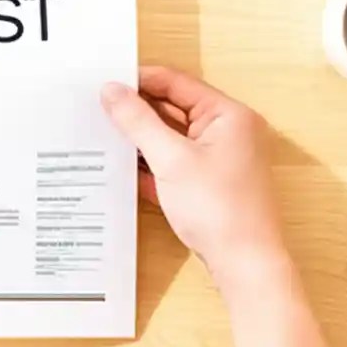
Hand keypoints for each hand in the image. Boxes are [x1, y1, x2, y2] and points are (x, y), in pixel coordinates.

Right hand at [101, 66, 285, 286]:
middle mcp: (229, 131)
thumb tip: (113, 91)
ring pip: (173, 137)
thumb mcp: (171, 159)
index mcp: (229, 115)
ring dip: (143, 138)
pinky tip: (125, 167)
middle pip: (174, 108)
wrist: (246, 266)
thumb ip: (138, 121)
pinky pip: (176, 162)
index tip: (106, 84)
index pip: (177, 83)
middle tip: (100, 110)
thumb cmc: (221, 210)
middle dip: (138, 111)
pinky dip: (153, 163)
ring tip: (106, 136)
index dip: (140, 81)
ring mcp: (221, 158)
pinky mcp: (211, 183)